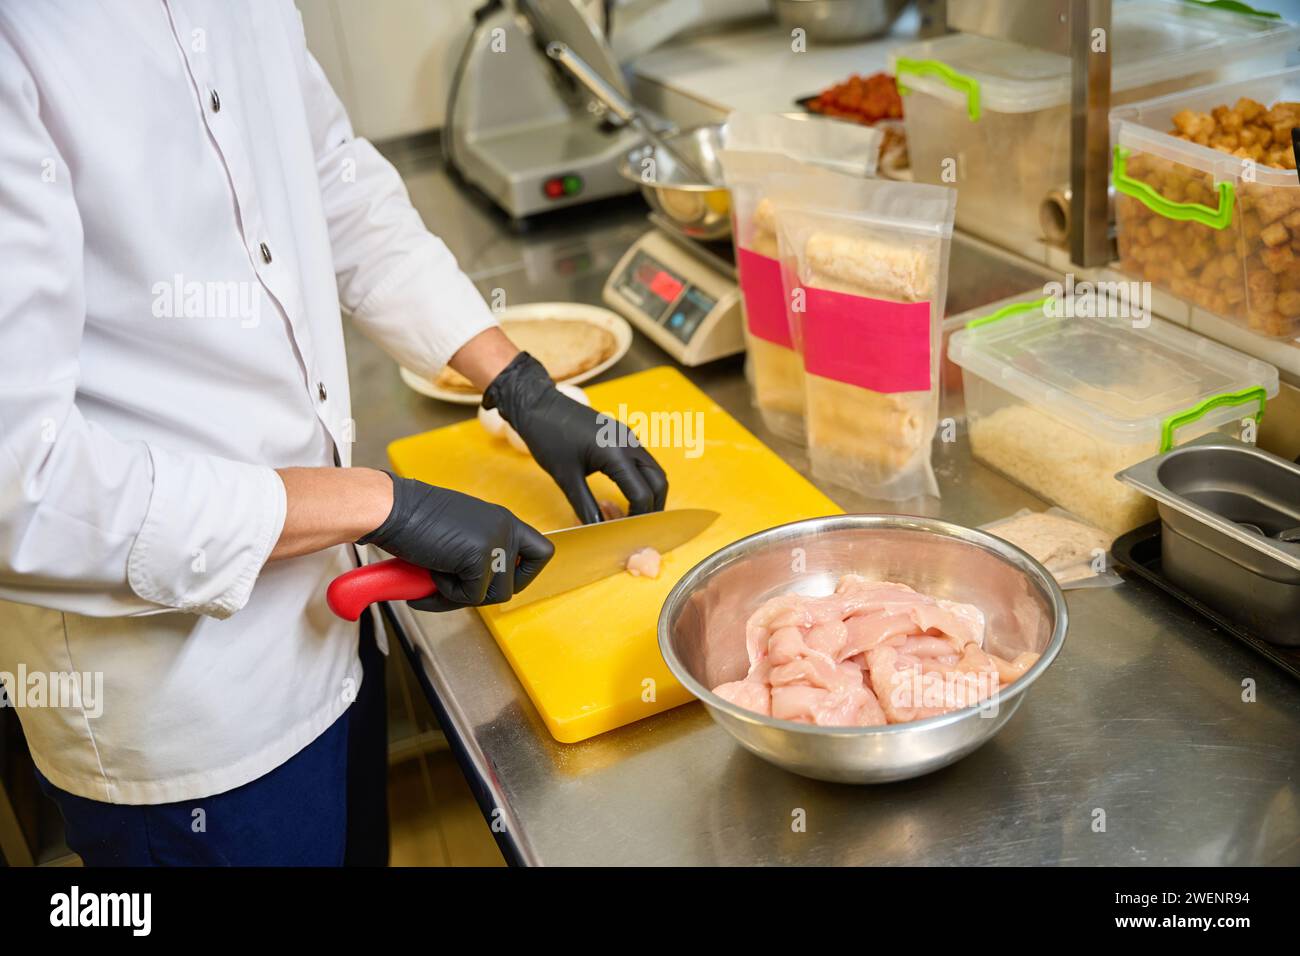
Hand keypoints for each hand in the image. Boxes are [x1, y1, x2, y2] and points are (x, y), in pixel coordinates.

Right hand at [358, 476, 552, 611]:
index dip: (524, 574)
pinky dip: (446, 594)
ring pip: (494, 595)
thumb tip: (485, 586)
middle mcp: (505, 527)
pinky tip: (431, 571)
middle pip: (514, 584)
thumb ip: (479, 552)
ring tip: (436, 577)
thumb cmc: (413, 521)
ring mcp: (496, 541)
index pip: (540, 553)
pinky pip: (471, 596)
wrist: (390, 509)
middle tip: (453, 587)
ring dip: (461, 595)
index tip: (497, 581)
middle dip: (483, 594)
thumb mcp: (459, 532)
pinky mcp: (480, 557)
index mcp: (502, 520)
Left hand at [483, 353, 668, 523]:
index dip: (638, 517)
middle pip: (658, 482)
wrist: (538, 405)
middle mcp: (629, 442)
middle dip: (653, 506)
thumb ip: (586, 506)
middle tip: (639, 526)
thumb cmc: (548, 437)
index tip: (628, 532)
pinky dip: (641, 479)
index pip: (642, 493)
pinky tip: (626, 492)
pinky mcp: (622, 435)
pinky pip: (642, 461)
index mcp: (616, 453)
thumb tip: (599, 530)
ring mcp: (628, 436)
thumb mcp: (566, 478)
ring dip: (649, 492)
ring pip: (653, 470)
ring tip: (634, 513)